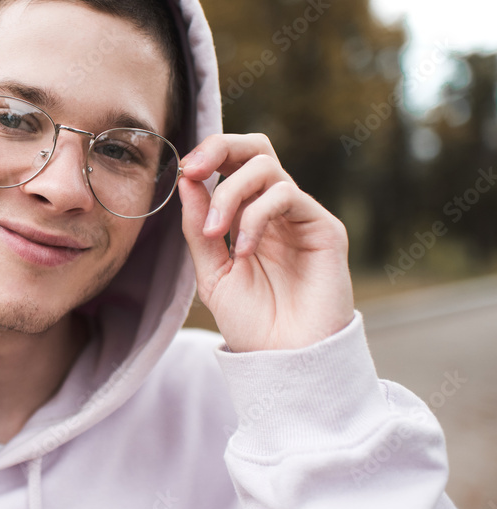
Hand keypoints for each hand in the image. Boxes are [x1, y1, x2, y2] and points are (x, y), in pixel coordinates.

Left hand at [177, 133, 354, 352]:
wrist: (285, 361)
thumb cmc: (251, 322)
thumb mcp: (211, 272)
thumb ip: (198, 228)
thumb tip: (187, 180)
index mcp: (249, 215)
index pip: (233, 163)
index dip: (209, 155)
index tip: (183, 171)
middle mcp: (277, 209)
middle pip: (256, 148)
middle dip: (220, 148)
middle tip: (194, 170)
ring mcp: (301, 216)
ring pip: (267, 167)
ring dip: (230, 194)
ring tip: (216, 234)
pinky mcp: (324, 227)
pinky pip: (287, 195)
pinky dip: (256, 216)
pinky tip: (245, 251)